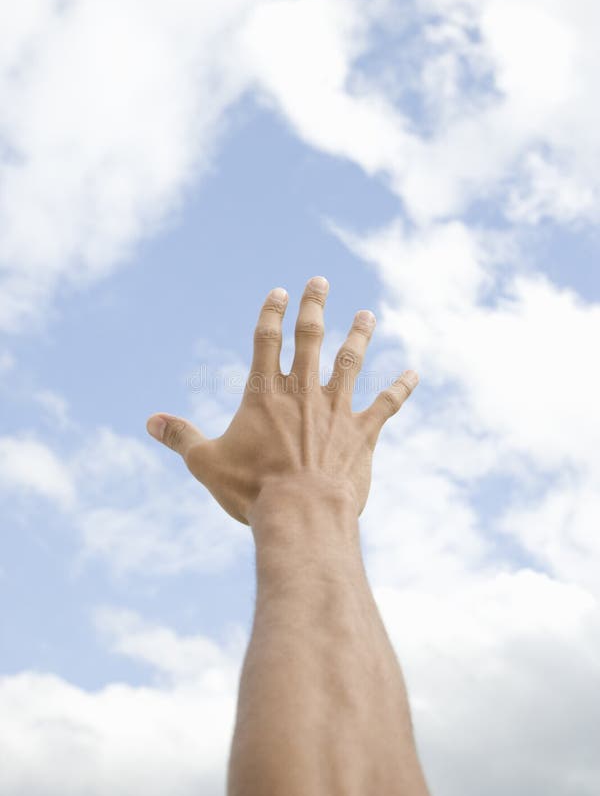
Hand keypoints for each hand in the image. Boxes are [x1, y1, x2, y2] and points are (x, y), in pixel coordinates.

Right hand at [146, 276, 417, 524]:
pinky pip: (387, 404)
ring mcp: (337, 410)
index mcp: (265, 394)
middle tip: (320, 281)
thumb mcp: (205, 463)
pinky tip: (414, 373)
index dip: (272, 312)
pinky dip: (401, 388)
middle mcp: (303, 393)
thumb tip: (149, 420)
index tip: (279, 291)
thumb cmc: (251, 490)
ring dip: (359, 334)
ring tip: (367, 314)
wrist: (303, 514)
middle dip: (315, 306)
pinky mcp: (363, 433)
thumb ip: (180, 437)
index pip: (267, 339)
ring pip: (351, 361)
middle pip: (311, 337)